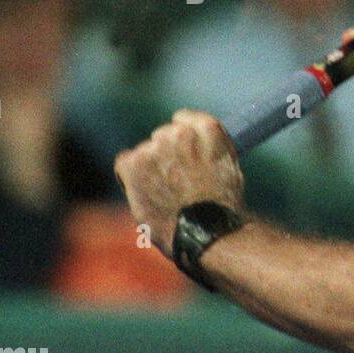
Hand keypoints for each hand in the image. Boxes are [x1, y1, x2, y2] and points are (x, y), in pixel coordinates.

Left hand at [114, 110, 244, 255]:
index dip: (184, 139)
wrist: (207, 232)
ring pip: (145, 151)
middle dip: (167, 155)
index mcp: (208, 129)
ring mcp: (155, 147)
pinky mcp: (134, 163)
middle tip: (177, 183)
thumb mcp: (229, 167)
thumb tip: (197, 145)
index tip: (185, 154)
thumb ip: (210, 148)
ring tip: (165, 195)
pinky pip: (125, 162)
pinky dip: (130, 178)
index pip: (184, 120)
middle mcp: (180, 132)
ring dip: (150, 168)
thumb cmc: (223, 206)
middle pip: (163, 136)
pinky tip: (146, 194)